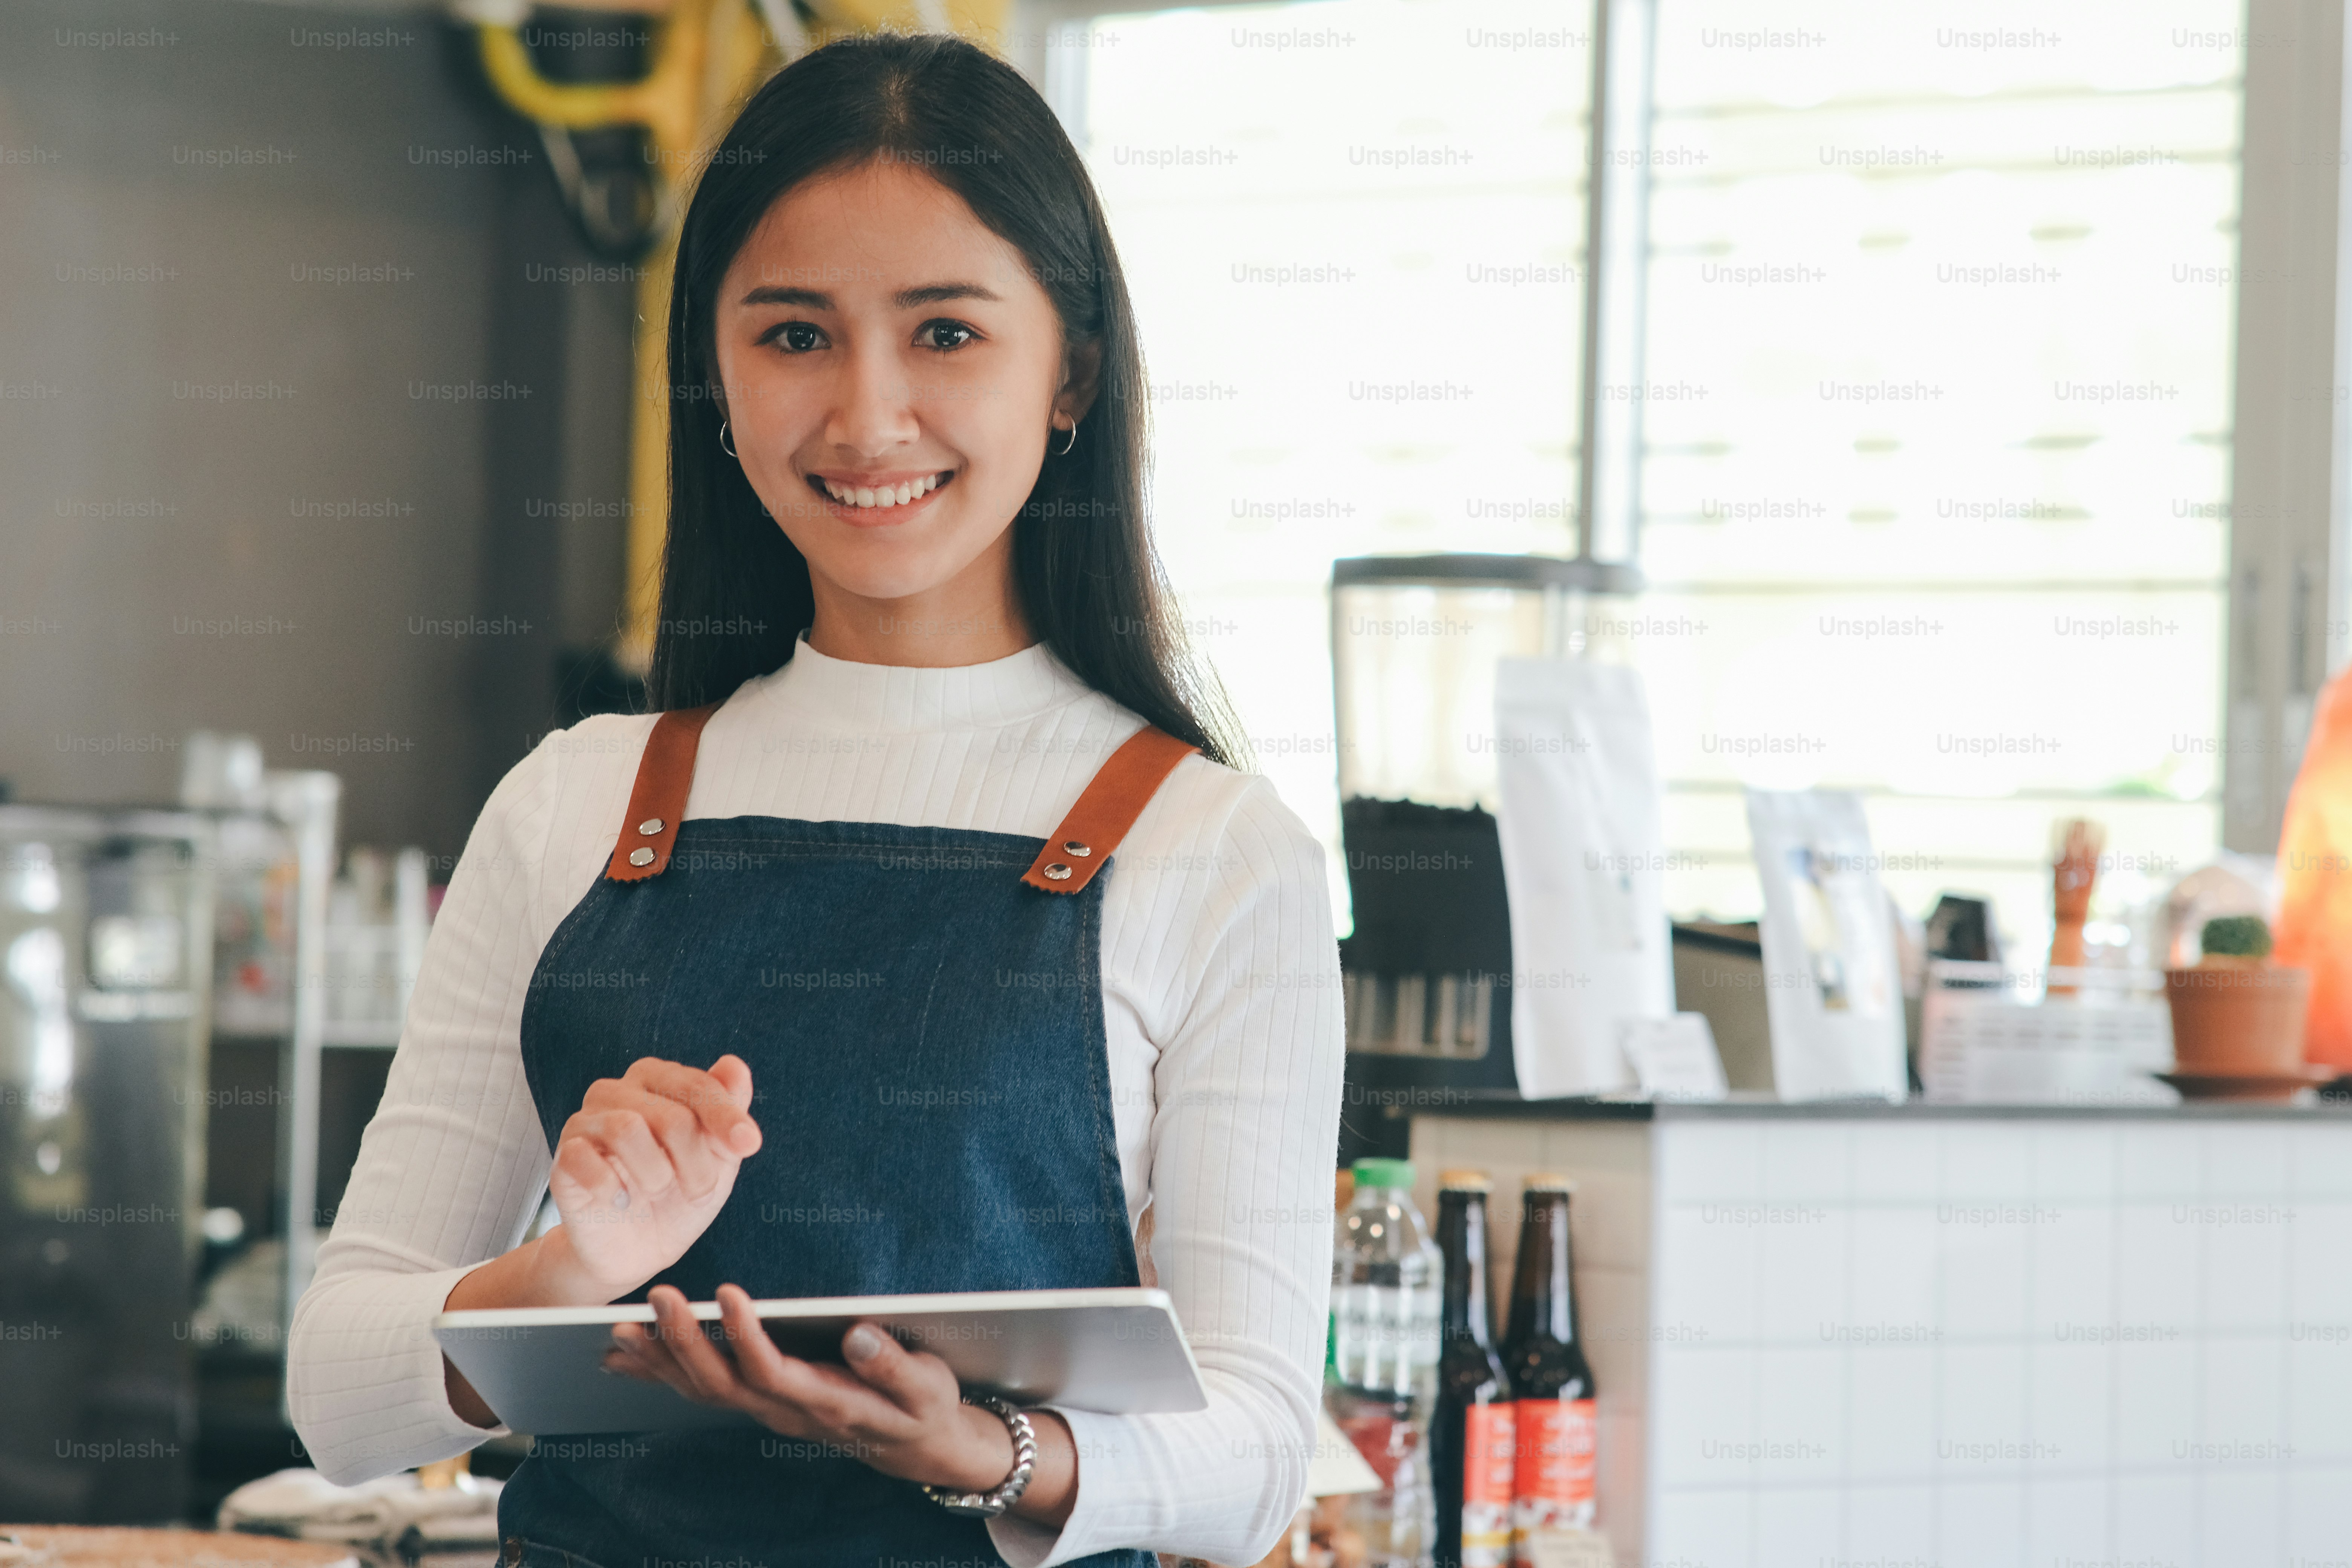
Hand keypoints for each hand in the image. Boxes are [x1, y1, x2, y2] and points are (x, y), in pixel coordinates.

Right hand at [546, 1055, 760, 1299]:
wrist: (637, 1253)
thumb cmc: (678, 1197)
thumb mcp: (717, 1159)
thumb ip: (728, 1111)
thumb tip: (735, 1065)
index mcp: (657, 1081)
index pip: (696, 1085)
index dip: (726, 1116)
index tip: (749, 1144)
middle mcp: (617, 1091)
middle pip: (670, 1114)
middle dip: (694, 1162)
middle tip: (697, 1190)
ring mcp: (584, 1122)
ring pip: (627, 1129)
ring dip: (656, 1174)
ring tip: (656, 1192)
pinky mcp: (564, 1157)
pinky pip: (586, 1160)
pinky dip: (613, 1188)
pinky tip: (621, 1201)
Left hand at [603, 1284, 1026, 1494]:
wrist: (914, 1442)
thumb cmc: (923, 1406)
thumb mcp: (926, 1386)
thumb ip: (894, 1365)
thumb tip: (859, 1335)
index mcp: (827, 1402)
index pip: (774, 1372)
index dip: (747, 1336)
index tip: (728, 1291)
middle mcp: (787, 1411)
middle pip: (723, 1384)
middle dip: (685, 1341)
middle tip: (658, 1296)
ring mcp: (768, 1409)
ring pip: (703, 1390)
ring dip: (661, 1360)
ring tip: (621, 1329)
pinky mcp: (760, 1399)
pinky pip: (702, 1389)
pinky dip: (662, 1372)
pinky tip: (628, 1357)